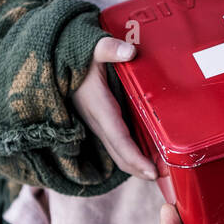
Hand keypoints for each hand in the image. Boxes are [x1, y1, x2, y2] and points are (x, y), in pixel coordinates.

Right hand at [73, 37, 156, 180]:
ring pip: (118, 152)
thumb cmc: (78, 53)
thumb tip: (129, 51)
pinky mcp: (100, 121)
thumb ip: (110, 49)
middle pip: (120, 155)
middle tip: (166, 176)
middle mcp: (97, 120)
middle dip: (140, 169)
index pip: (119, 140)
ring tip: (162, 170)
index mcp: (99, 107)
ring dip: (137, 164)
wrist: (56, 58)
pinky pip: (117, 144)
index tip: (152, 173)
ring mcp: (97, 123)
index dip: (136, 159)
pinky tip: (149, 154)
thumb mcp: (94, 47)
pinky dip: (132, 154)